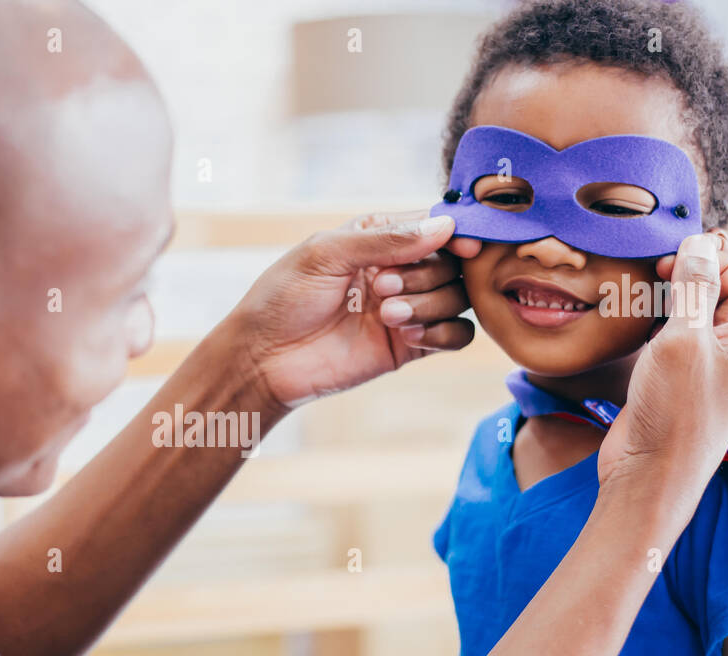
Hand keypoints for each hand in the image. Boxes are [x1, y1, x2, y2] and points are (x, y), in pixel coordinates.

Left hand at [222, 211, 480, 410]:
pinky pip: (455, 337)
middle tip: (382, 288)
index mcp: (377, 239)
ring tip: (388, 315)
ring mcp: (405, 310)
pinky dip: (444, 333)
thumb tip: (446, 225)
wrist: (262, 358)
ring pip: (456, 299)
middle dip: (427, 274)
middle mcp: (397, 271)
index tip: (465, 245)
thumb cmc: (283, 298)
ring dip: (430, 304)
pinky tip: (411, 336)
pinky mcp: (407, 347)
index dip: (456, 234)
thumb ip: (386, 240)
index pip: (435, 227)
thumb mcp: (326, 254)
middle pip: (451, 264)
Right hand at [598, 232, 727, 511]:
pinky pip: (676, 330)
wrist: (651, 475)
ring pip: (693, 305)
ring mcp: (712, 359)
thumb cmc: (674, 412)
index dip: (700, 255)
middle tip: (647, 274)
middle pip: (718, 282)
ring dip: (666, 295)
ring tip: (637, 296)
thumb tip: (698, 241)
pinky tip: (634, 321)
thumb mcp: (683, 339)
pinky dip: (656, 318)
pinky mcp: (684, 373)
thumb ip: (692, 286)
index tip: (661, 260)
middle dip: (684, 271)